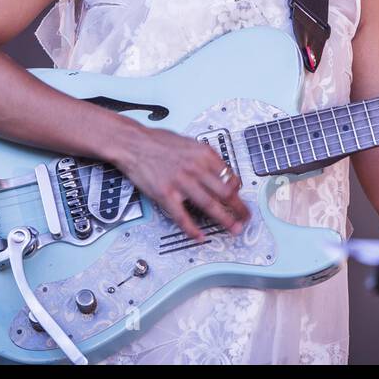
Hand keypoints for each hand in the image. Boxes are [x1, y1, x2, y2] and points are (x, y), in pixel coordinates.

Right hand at [112, 121, 250, 241]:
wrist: (133, 143)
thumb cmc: (158, 142)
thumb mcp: (190, 143)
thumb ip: (206, 158)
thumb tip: (222, 171)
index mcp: (204, 154)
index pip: (230, 176)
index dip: (239, 191)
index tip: (241, 199)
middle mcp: (196, 168)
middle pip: (226, 193)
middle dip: (240, 209)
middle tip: (245, 218)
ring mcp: (181, 182)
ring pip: (210, 205)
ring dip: (225, 220)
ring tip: (233, 229)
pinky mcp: (165, 194)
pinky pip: (182, 217)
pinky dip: (193, 229)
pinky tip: (200, 236)